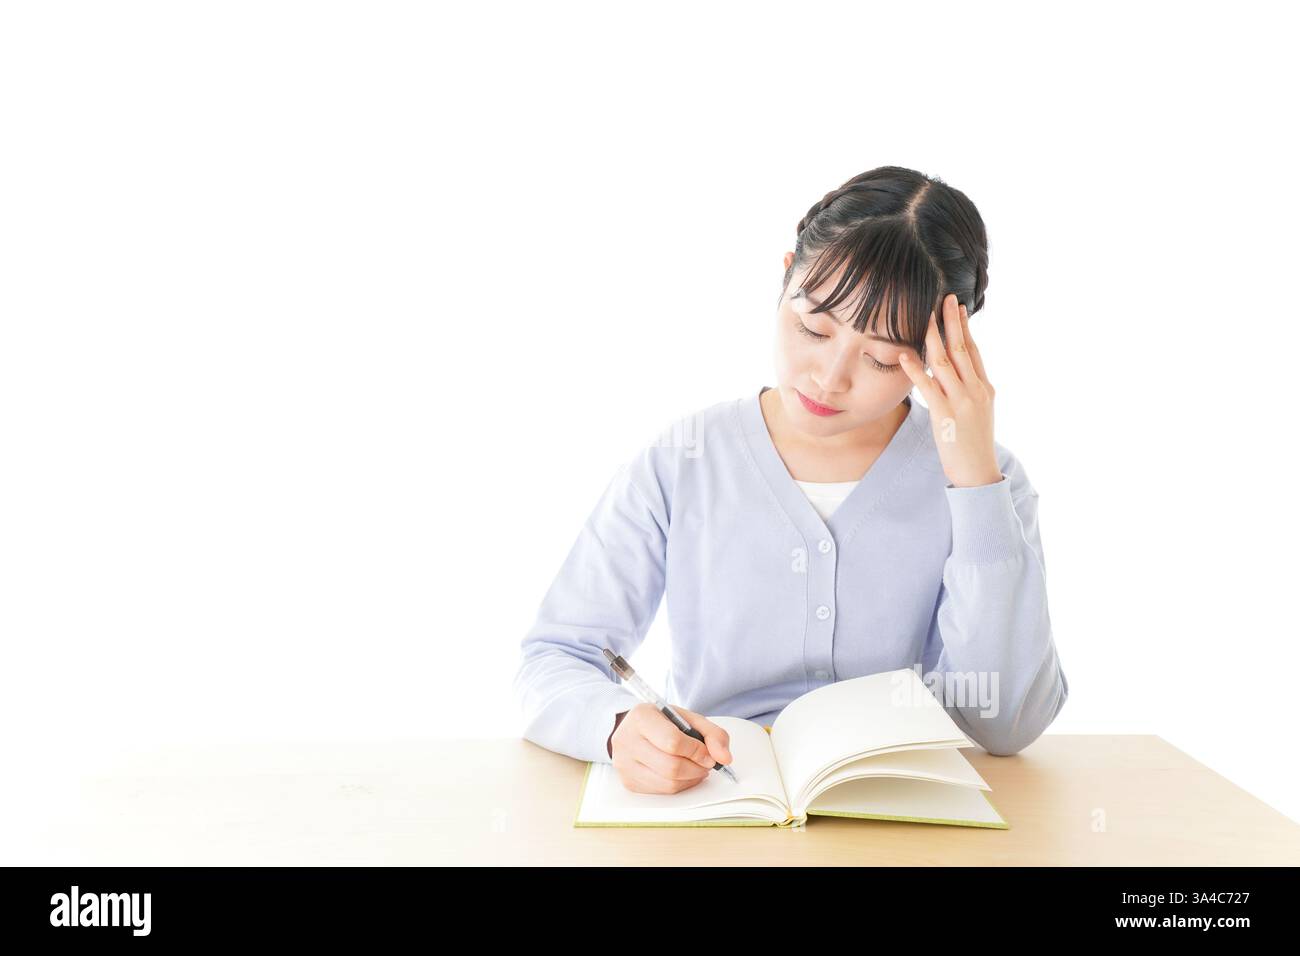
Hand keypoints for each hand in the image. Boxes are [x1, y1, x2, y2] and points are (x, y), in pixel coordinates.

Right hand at [610, 703, 732, 793]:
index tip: (708, 754)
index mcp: (641, 717)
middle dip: (696, 768)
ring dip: (690, 779)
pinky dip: (679, 786)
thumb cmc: (663, 723)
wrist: (633, 729)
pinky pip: (661, 792)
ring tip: (696, 768)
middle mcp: (626, 741)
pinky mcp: (628, 782)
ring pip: (667, 784)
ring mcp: (624, 764)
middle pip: (671, 767)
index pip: (673, 742)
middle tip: (706, 764)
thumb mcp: (688, 718)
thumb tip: (724, 758)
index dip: (697, 751)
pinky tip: (682, 775)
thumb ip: (712, 734)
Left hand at [898, 293, 1002, 487]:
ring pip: (946, 363)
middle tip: (945, 298)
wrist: (978, 472)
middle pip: (962, 349)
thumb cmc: (973, 444)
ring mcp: (962, 402)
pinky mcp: (946, 415)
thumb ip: (968, 390)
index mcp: (984, 388)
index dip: (964, 328)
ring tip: (925, 317)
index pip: (973, 351)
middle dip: (952, 322)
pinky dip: (917, 369)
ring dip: (934, 338)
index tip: (958, 308)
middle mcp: (976, 390)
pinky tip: (906, 354)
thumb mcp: (978, 412)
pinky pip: (929, 387)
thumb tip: (955, 372)